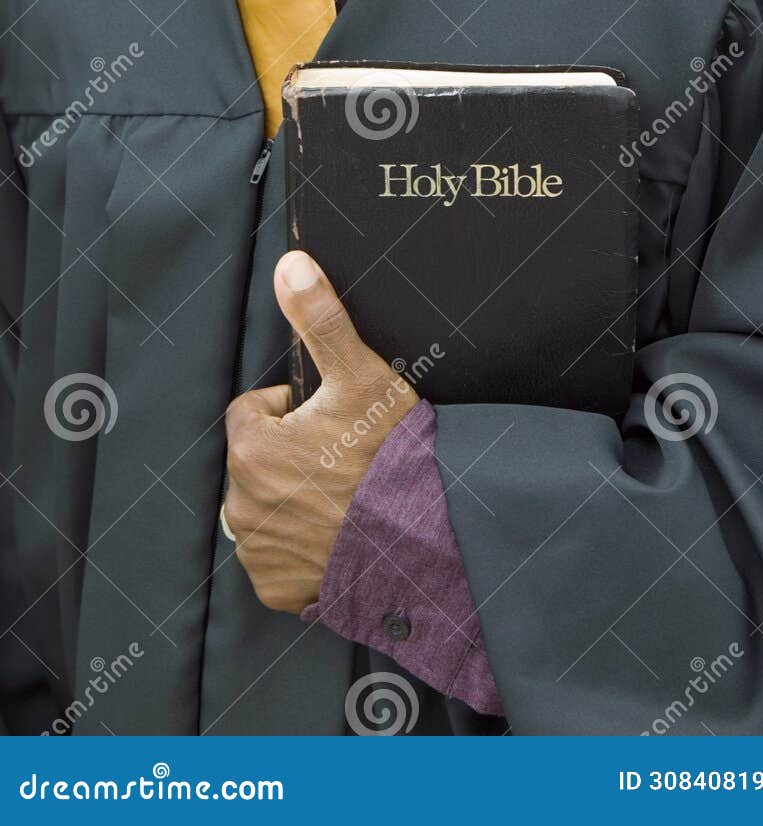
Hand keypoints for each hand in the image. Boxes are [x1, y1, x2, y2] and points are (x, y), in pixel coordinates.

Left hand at [223, 250, 419, 613]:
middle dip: (291, 454)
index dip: (294, 410)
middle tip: (344, 458)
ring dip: (294, 499)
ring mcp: (258, 552)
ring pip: (266, 506)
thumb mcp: (362, 376)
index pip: (255, 412)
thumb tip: (291, 265)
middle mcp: (242, 505)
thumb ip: (321, 318)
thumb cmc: (393, 457)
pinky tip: (339, 534)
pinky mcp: (277, 589)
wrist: (428, 541)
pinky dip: (301, 547)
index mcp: (253, 450)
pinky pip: (277, 557)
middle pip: (258, 459)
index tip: (331, 420)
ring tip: (346, 497)